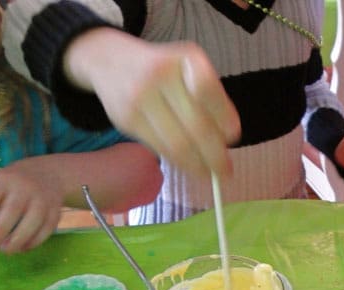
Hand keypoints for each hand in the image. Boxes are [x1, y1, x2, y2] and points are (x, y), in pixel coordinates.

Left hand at [0, 160, 62, 253]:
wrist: (48, 175)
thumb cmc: (12, 185)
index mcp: (3, 180)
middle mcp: (24, 188)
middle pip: (12, 212)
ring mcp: (42, 200)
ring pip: (31, 223)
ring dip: (17, 241)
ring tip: (5, 250)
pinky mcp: (55, 212)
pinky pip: (45, 231)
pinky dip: (33, 243)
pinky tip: (22, 247)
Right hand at [65, 30, 240, 178]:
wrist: (109, 61)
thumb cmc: (162, 69)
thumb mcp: (188, 68)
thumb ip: (209, 96)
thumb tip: (227, 139)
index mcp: (184, 59)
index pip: (208, 90)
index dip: (223, 116)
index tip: (234, 137)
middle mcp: (160, 75)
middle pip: (195, 124)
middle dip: (215, 154)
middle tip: (226, 172)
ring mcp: (140, 98)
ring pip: (176, 143)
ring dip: (197, 165)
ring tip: (210, 175)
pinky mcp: (126, 119)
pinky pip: (159, 148)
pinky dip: (178, 162)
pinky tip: (189, 167)